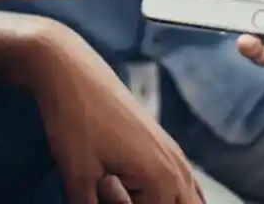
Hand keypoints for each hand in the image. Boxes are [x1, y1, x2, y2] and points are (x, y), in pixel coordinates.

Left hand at [18, 22, 203, 203]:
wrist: (71, 72)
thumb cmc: (74, 121)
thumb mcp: (76, 178)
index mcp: (160, 181)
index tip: (108, 200)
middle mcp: (176, 169)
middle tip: (120, 201)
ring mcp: (173, 155)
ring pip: (192, 202)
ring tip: (129, 197)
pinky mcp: (163, 145)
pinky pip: (184, 185)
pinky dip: (173, 201)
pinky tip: (146, 198)